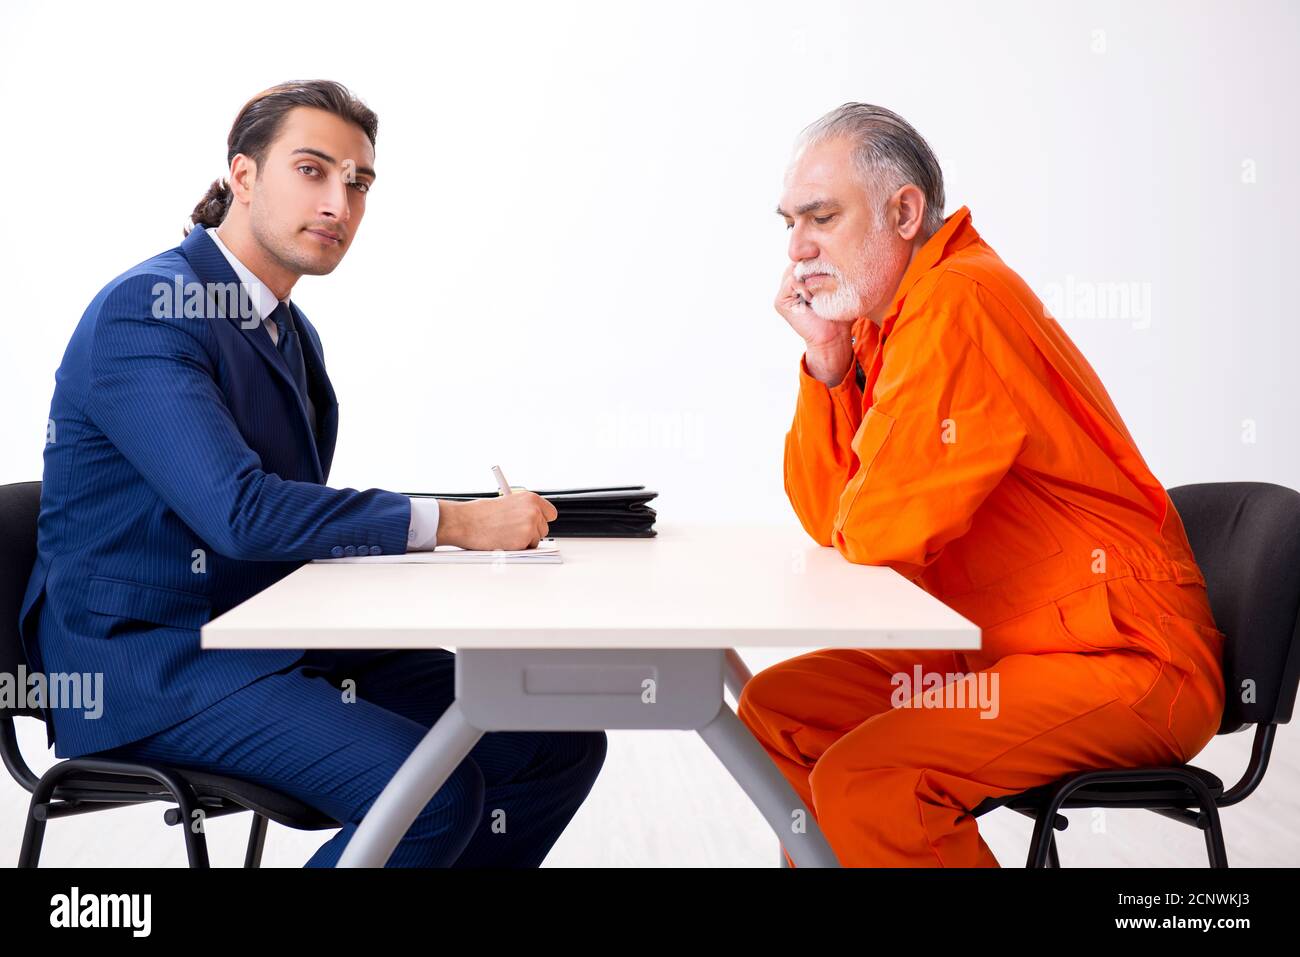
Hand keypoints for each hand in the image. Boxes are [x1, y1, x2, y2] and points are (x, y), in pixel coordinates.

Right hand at [435, 492, 558, 550]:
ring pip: (536, 540)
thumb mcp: (507, 502)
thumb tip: (533, 520)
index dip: (542, 519)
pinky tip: (505, 541)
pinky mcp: (524, 540)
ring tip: (506, 534)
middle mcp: (533, 510)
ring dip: (524, 540)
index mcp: (530, 498)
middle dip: (532, 532)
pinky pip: (528, 548)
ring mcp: (530, 525)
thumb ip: (523, 510)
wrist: (467, 521)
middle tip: (514, 531)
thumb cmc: (481, 513)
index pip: (550, 513)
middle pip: (544, 528)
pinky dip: (518, 548)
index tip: (536, 523)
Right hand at [774, 263, 853, 385]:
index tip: (832, 266)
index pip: (806, 258)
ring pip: (794, 270)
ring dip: (810, 277)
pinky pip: (791, 282)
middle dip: (813, 266)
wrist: (833, 336)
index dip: (818, 257)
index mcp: (802, 278)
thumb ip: (830, 269)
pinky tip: (812, 299)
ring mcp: (783, 292)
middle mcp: (790, 283)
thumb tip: (837, 248)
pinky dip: (804, 287)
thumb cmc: (839, 312)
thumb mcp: (837, 286)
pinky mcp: (780, 302)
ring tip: (821, 290)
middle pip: (799, 262)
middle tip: (828, 278)